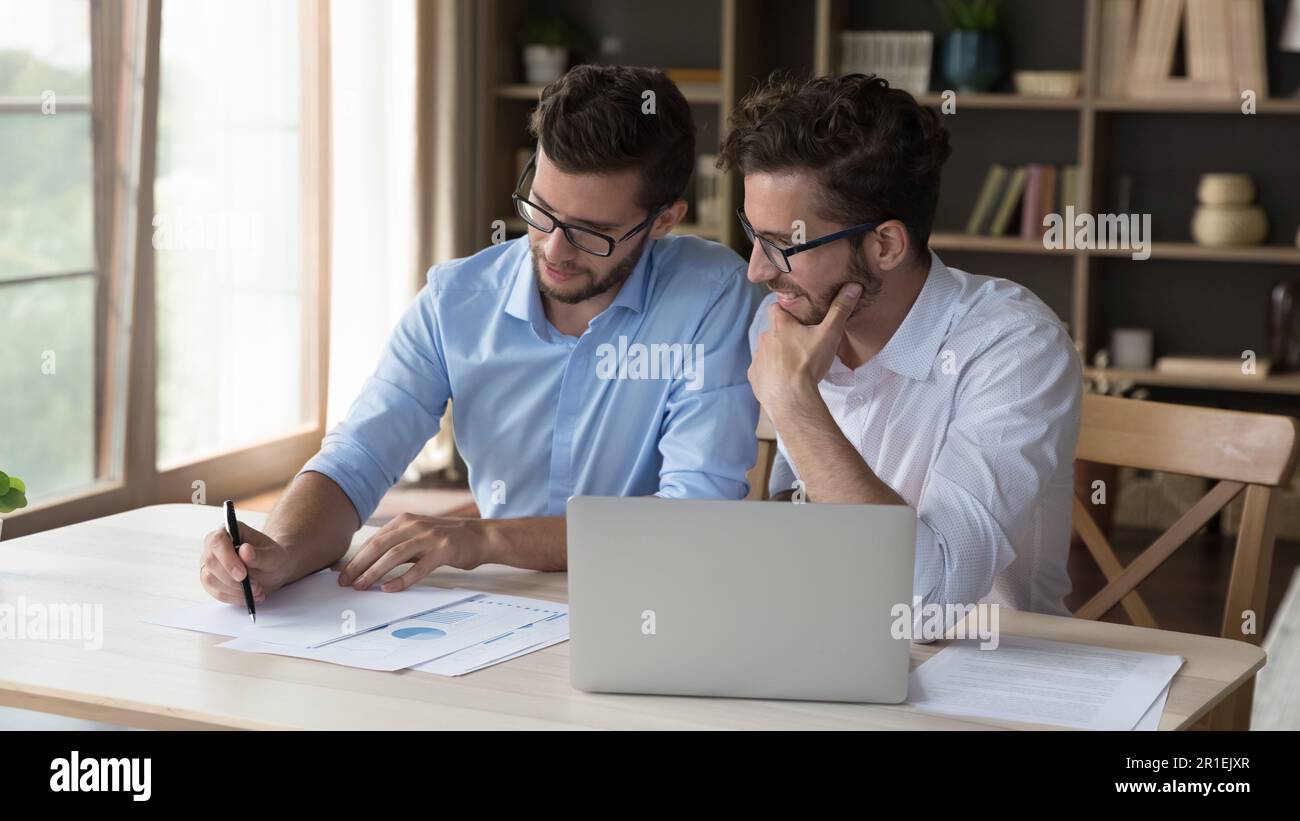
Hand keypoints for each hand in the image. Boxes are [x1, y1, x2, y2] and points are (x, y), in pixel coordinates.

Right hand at [199, 522, 294, 604]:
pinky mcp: (210, 580)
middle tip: (255, 587)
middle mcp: (214, 545)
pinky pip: (215, 592)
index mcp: (229, 530)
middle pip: (211, 561)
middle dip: (233, 579)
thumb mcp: (274, 556)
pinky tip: (248, 596)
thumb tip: (245, 550)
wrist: (273, 570)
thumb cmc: (273, 557)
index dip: (227, 559)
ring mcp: (209, 563)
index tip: (242, 575)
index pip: (217, 541)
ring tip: (257, 591)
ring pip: (210, 579)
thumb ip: (259, 554)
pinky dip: (233, 597)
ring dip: (235, 590)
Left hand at [338, 514, 485, 591]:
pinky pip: (418, 567)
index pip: (374, 540)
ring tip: (362, 586)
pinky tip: (389, 588)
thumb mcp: (418, 535)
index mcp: (405, 521)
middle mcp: (414, 525)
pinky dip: (401, 579)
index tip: (344, 575)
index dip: (357, 558)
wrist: (480, 537)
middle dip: (359, 565)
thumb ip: (398, 544)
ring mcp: (429, 537)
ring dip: (375, 572)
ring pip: (394, 555)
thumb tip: (369, 563)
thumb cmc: (447, 539)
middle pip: (380, 546)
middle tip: (346, 583)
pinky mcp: (443, 550)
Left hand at [749, 282, 861, 417]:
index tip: (797, 315)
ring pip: (767, 350)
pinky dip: (770, 372)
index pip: (776, 307)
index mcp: (780, 325)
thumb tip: (853, 285)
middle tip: (802, 343)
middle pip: (773, 331)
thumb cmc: (808, 363)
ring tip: (794, 364)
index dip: (785, 309)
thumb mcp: (829, 334)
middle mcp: (764, 337)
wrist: (790, 398)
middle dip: (784, 334)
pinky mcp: (754, 376)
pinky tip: (783, 379)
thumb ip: (840, 310)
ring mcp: (757, 357)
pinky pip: (761, 370)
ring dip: (777, 354)